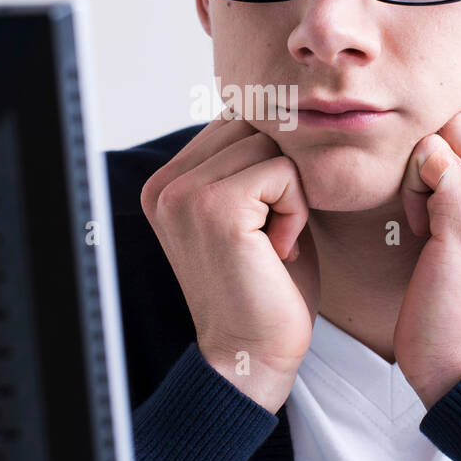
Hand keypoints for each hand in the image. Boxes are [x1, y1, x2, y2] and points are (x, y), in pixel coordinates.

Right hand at [140, 110, 320, 413]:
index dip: (269, 165)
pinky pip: (282, 171)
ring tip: (273, 242)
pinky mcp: (214, 207)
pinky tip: (280, 249)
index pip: (234, 124)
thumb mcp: (255, 211)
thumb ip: (251, 162)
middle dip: (280, 174)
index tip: (263, 224)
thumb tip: (279, 106)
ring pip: (269, 144)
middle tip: (271, 235)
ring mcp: (184, 195)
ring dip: (290, 194)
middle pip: (252, 126)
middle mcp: (164, 184)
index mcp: (165, 183)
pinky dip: (296, 209)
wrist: (252, 354)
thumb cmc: (267, 286)